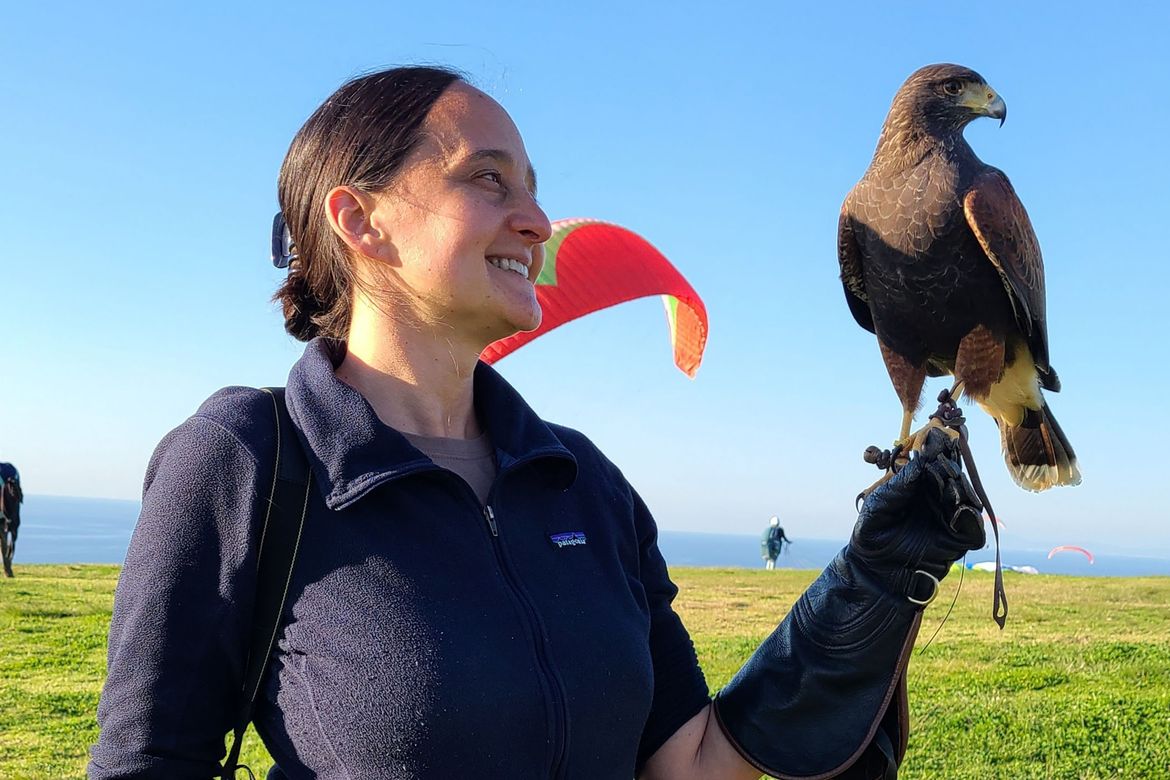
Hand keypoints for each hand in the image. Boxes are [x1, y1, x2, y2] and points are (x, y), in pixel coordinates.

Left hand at [850, 428, 986, 600]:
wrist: (875, 569)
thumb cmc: (873, 533)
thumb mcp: (880, 504)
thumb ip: (901, 484)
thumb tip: (921, 460)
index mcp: (919, 486)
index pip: (933, 463)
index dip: (936, 449)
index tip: (937, 434)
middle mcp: (937, 498)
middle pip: (953, 476)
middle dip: (950, 462)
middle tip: (947, 449)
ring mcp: (950, 518)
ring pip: (965, 497)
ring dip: (959, 485)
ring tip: (949, 476)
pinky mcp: (958, 539)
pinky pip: (972, 526)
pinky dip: (969, 515)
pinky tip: (959, 505)